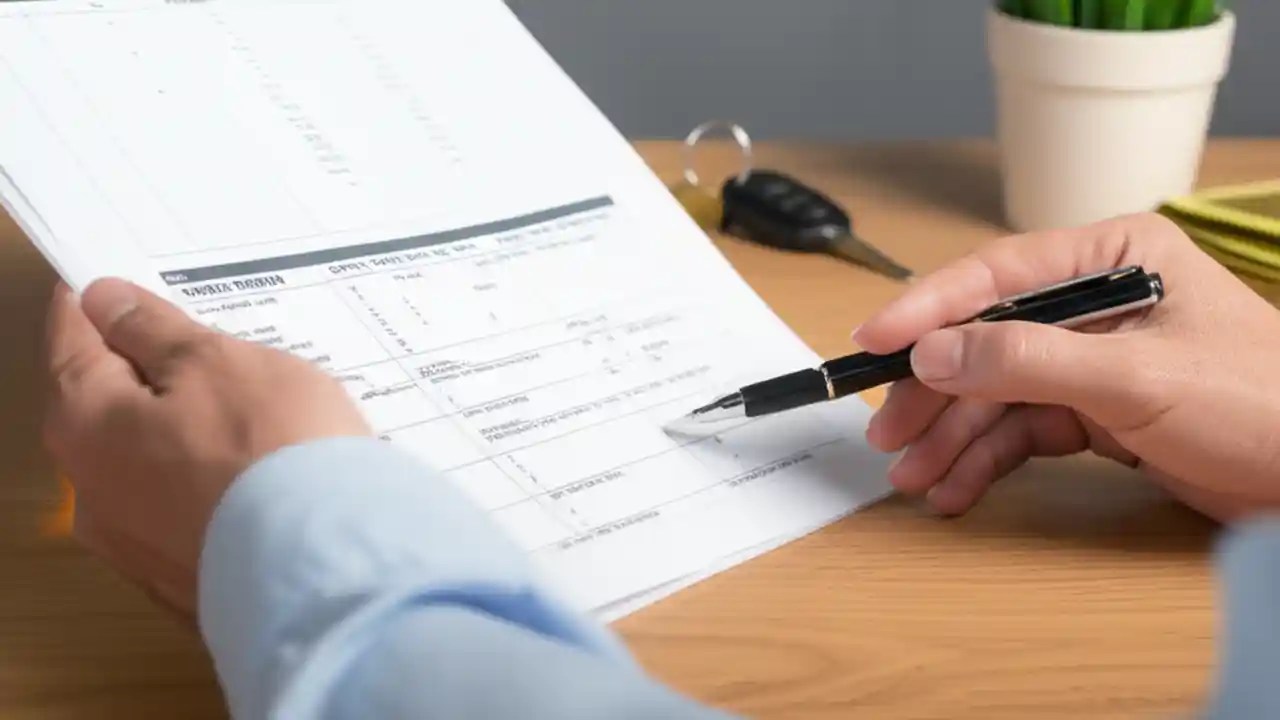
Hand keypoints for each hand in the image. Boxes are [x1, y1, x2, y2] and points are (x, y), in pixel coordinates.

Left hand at [43, 279, 370, 617]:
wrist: (329, 568)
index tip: (121, 283)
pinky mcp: (186, 581)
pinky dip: (214, 486)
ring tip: (254, 415)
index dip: (98, 305)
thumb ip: (153, 330)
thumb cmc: (270, 446)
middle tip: (208, 345)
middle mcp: (92, 492)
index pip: (71, 341)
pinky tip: (260, 475)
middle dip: (151, 375)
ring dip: (187, 436)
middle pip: (110, 409)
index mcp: (84, 423)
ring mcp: (137, 547)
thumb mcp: (216, 361)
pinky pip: (192, 512)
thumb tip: (103, 302)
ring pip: (152, 466)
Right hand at [856, 213, 1279, 521]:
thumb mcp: (1136, 378)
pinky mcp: (1096, 413)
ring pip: (996, 392)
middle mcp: (1094, 302)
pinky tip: (955, 488)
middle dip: (933, 390)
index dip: (926, 308)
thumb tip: (930, 353)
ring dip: (951, 435)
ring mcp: (1092, 360)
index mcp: (1113, 257)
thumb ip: (1027, 360)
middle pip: (985, 339)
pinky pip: (1021, 430)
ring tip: (913, 477)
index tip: (871, 340)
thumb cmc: (1260, 406)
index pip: (998, 275)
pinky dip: (986, 460)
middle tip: (886, 431)